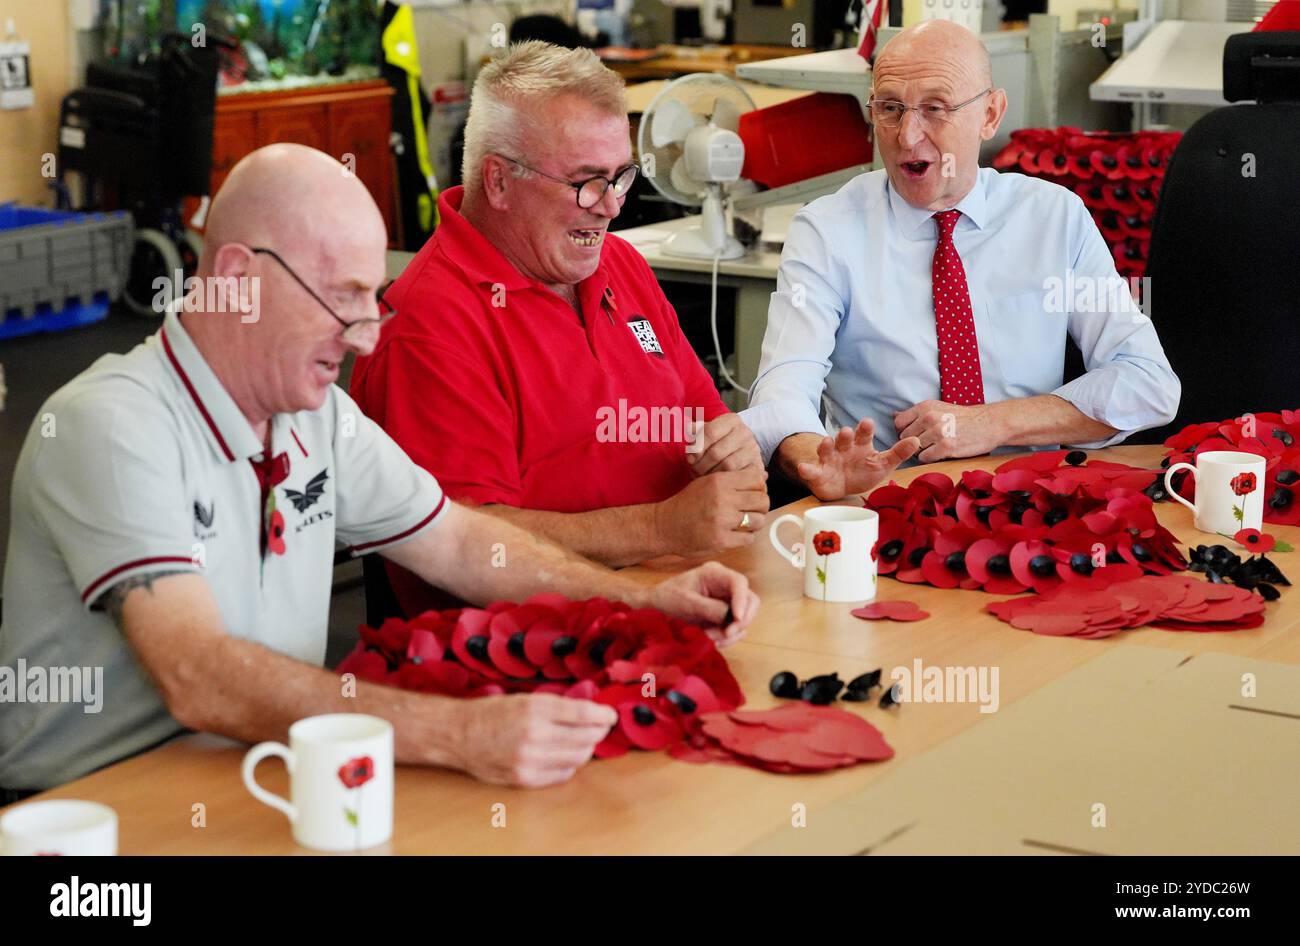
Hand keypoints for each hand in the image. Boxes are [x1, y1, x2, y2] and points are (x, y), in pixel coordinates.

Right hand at [454, 692, 616, 787]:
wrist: (459, 734)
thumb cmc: (492, 713)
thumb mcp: (525, 698)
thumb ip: (556, 706)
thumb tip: (590, 712)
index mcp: (536, 708)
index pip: (584, 714)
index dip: (603, 715)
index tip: (611, 715)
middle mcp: (535, 734)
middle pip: (585, 737)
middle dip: (598, 732)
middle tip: (600, 727)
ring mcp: (530, 759)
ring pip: (577, 758)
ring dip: (586, 748)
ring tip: (584, 741)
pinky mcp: (525, 778)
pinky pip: (562, 774)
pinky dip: (570, 765)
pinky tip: (565, 756)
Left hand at [644, 560, 759, 646]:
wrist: (659, 602)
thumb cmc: (670, 596)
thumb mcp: (687, 603)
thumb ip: (710, 609)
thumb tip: (731, 618)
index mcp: (715, 573)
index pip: (739, 583)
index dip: (742, 601)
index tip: (737, 619)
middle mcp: (726, 584)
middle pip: (750, 600)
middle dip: (741, 620)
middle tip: (726, 634)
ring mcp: (728, 599)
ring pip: (746, 616)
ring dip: (733, 632)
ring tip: (712, 638)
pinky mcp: (726, 613)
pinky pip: (737, 627)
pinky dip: (729, 637)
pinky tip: (714, 640)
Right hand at [654, 468, 770, 555]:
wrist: (664, 526)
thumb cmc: (687, 503)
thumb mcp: (707, 482)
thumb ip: (734, 479)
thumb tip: (764, 476)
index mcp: (719, 481)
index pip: (757, 479)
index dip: (760, 487)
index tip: (753, 493)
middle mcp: (722, 499)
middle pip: (762, 500)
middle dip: (760, 506)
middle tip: (752, 510)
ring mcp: (722, 521)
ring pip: (758, 520)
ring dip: (755, 522)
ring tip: (744, 523)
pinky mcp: (721, 541)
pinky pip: (749, 538)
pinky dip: (746, 537)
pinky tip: (736, 533)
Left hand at [687, 413, 761, 475]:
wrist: (740, 452)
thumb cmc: (718, 442)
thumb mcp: (705, 432)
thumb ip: (695, 431)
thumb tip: (688, 428)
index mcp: (732, 420)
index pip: (710, 432)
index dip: (696, 447)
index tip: (690, 458)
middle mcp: (745, 432)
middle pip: (716, 452)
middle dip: (701, 465)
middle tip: (694, 471)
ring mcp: (753, 449)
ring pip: (727, 465)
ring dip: (711, 474)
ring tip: (703, 476)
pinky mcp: (757, 465)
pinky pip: (737, 476)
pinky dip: (724, 480)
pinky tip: (716, 480)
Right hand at [796, 418, 919, 499]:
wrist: (842, 487)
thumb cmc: (863, 471)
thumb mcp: (883, 463)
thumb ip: (899, 453)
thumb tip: (917, 440)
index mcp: (860, 445)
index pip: (863, 434)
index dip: (865, 428)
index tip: (867, 422)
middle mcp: (843, 449)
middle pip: (843, 439)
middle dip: (844, 435)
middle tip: (846, 431)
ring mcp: (829, 460)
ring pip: (826, 450)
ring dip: (825, 446)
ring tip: (826, 442)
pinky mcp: (818, 473)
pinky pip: (811, 470)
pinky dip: (806, 469)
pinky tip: (804, 468)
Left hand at [894, 400, 1005, 461]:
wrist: (989, 423)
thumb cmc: (962, 417)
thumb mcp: (937, 408)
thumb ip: (915, 414)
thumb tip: (893, 416)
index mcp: (925, 407)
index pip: (899, 423)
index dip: (905, 430)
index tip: (916, 433)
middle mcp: (929, 418)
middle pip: (905, 437)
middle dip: (914, 441)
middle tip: (930, 440)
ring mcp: (937, 432)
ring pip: (915, 448)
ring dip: (923, 450)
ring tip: (937, 445)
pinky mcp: (946, 447)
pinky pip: (924, 458)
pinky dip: (931, 457)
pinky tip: (941, 452)